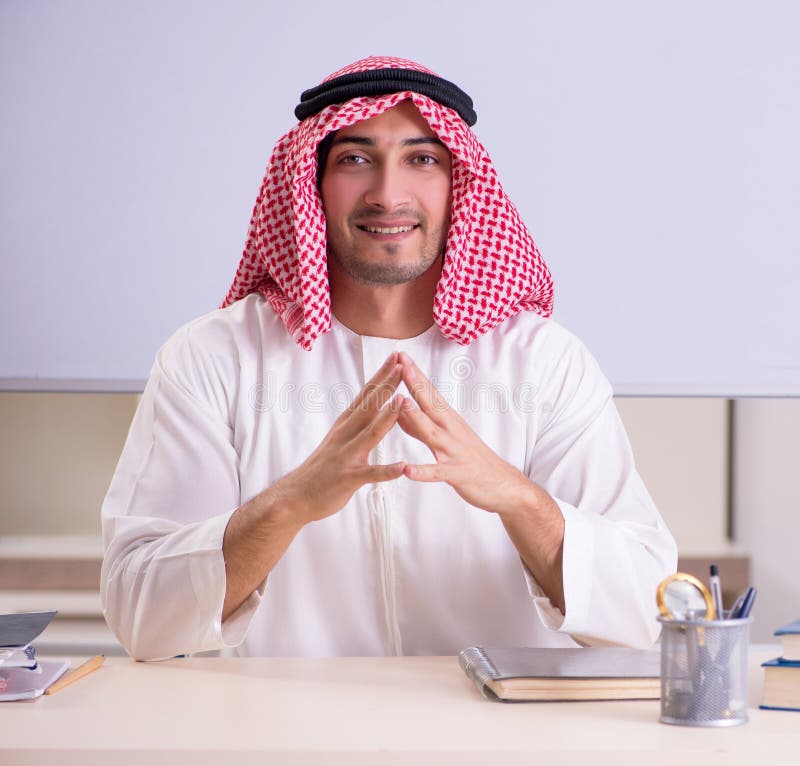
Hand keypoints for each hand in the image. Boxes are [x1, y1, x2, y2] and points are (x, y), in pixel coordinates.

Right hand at [273, 353, 406, 526]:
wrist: (295, 496)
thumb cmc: (323, 467)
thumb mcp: (340, 438)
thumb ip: (358, 422)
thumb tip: (377, 403)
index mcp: (346, 423)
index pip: (367, 394)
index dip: (382, 375)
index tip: (396, 356)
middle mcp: (345, 434)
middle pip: (369, 405)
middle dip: (386, 385)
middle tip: (402, 365)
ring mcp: (346, 455)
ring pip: (370, 434)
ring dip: (387, 418)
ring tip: (403, 402)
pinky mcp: (348, 478)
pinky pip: (370, 474)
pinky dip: (386, 471)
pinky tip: (403, 467)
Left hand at [396, 352, 533, 517]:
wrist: (504, 485)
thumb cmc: (471, 460)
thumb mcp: (444, 438)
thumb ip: (419, 426)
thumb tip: (399, 409)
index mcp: (448, 421)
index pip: (429, 393)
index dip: (415, 374)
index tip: (400, 355)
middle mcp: (451, 431)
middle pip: (431, 404)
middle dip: (415, 384)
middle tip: (400, 364)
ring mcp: (455, 451)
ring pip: (433, 434)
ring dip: (416, 418)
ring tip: (401, 405)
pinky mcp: (458, 474)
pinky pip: (438, 472)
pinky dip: (423, 471)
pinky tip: (407, 470)